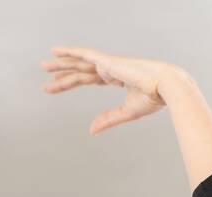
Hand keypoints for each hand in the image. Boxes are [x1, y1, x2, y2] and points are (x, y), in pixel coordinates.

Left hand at [41, 46, 183, 132]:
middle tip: (45, 75)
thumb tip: (91, 130)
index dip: (71, 82)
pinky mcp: (108, 61)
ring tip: (44, 65)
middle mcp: (109, 68)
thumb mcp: (128, 112)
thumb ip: (109, 119)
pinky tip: (56, 51)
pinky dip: (70, 52)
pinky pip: (84, 54)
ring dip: (61, 63)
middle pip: (80, 70)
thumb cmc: (155, 97)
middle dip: (62, 73)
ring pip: (79, 62)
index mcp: (116, 77)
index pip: (88, 79)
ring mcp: (108, 63)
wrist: (167, 87)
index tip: (55, 87)